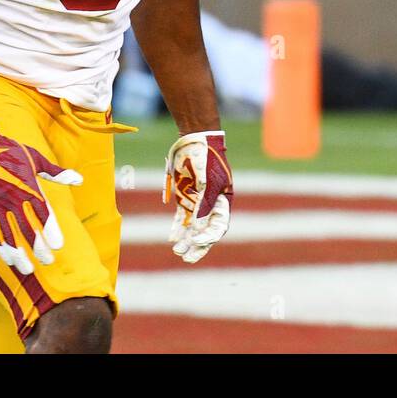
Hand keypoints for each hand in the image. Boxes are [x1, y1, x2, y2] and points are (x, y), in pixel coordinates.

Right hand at [0, 124, 82, 274]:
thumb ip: (56, 173)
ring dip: (18, 254)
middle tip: (48, 261)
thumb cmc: (11, 152)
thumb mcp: (36, 159)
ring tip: (28, 269)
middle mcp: (12, 199)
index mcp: (28, 187)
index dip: (51, 230)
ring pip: (8, 235)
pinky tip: (7, 260)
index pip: (42, 214)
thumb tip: (79, 179)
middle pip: (27, 228)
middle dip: (38, 248)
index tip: (58, 245)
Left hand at [163, 130, 232, 263]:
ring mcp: (198, 199)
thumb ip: (202, 208)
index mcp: (223, 200)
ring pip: (192, 225)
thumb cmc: (206, 160)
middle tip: (187, 258)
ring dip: (185, 239)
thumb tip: (196, 231)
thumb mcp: (206, 184)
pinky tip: (172, 238)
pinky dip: (177, 227)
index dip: (208, 237)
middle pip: (206, 230)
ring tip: (178, 251)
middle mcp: (212, 203)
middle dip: (198, 245)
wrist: (194, 139)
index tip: (195, 242)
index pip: (218, 226)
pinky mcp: (186, 196)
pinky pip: (182, 216)